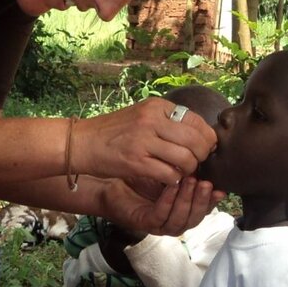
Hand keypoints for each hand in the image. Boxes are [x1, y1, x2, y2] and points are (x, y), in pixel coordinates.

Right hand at [75, 98, 216, 188]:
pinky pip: (170, 174)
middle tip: (195, 163)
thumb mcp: (141, 115)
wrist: (81, 142)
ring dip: (188, 170)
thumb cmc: (113, 132)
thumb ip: (167, 121)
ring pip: (186, 159)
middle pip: (197, 141)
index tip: (203, 148)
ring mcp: (144, 141)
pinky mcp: (136, 162)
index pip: (197, 122)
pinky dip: (173, 180)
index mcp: (156, 106)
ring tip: (180, 171)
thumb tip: (199, 135)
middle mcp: (152, 120)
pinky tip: (167, 178)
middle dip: (201, 156)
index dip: (206, 138)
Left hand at [101, 176, 222, 236]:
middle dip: (202, 200)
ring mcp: (161, 224)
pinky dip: (168, 202)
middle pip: (196, 217)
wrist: (111, 180)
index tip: (219, 187)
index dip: (213, 200)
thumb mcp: (168, 168)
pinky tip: (171, 187)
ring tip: (190, 182)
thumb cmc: (141, 174)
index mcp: (184, 207)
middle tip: (205, 183)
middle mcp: (175, 219)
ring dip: (187, 201)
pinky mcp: (145, 223)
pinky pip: (160, 215)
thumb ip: (187, 167)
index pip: (205, 208)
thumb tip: (208, 154)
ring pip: (180, 220)